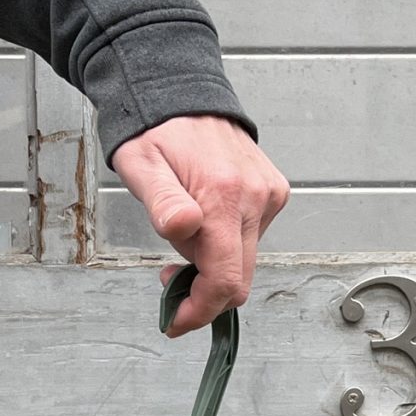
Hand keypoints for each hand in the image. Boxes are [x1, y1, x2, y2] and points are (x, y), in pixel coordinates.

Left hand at [111, 116, 290, 334]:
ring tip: (185, 232)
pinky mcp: (275, 193)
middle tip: (170, 275)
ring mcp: (269, 195)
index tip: (177, 320)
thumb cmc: (155, 132)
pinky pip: (253, 237)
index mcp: (221, 195)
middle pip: (238, 277)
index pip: (224, 279)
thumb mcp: (141, 167)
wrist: (180, 94)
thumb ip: (163, 203)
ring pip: (245, 259)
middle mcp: (254, 196)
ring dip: (213, 263)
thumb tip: (183, 226)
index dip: (200, 311)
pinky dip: (227, 242)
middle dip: (203, 289)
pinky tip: (207, 220)